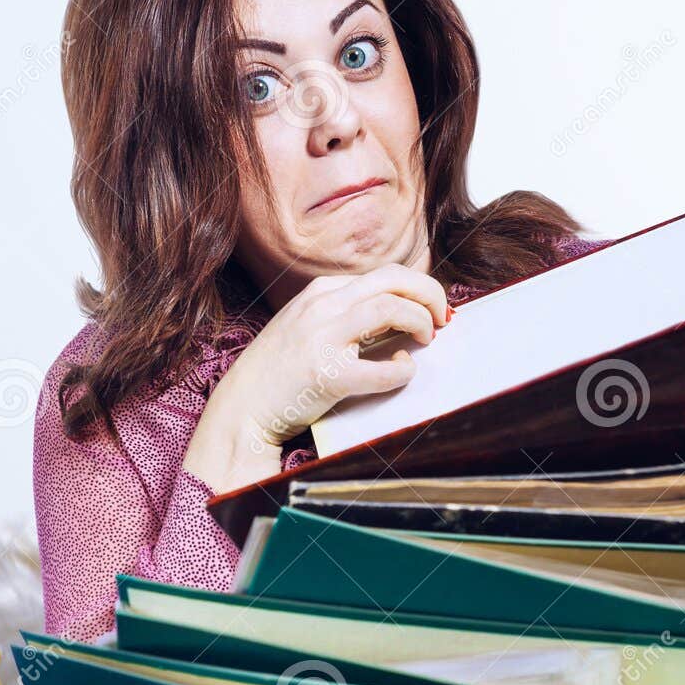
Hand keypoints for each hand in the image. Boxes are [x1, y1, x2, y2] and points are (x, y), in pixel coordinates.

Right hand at [183, 265, 448, 492]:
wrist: (241, 409)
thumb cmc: (277, 375)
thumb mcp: (305, 328)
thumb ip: (344, 317)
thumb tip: (399, 319)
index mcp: (318, 293)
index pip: (382, 274)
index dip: (417, 288)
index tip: (431, 308)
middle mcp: (320, 306)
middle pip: (393, 278)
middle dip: (429, 293)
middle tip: (443, 318)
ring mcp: (322, 337)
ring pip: (390, 307)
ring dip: (420, 321)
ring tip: (426, 339)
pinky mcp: (327, 374)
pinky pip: (383, 367)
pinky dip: (403, 369)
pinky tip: (402, 371)